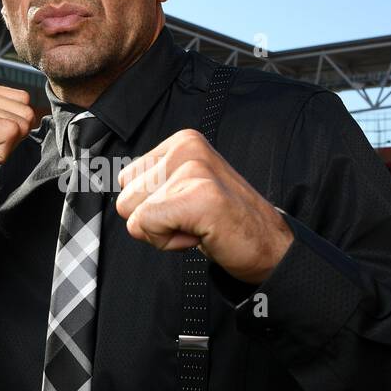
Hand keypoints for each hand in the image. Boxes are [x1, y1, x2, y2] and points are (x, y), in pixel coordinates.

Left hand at [114, 128, 292, 284]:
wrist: (270, 248)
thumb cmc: (225, 223)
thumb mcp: (184, 189)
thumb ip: (154, 184)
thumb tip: (120, 194)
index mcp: (182, 141)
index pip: (126, 180)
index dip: (150, 206)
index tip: (186, 209)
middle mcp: (186, 147)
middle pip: (125, 198)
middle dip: (154, 221)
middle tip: (193, 221)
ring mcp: (193, 169)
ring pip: (134, 214)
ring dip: (163, 232)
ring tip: (197, 225)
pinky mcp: (198, 195)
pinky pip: (148, 225)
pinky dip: (170, 242)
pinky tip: (200, 234)